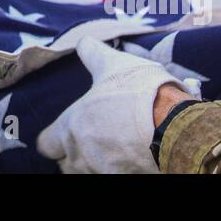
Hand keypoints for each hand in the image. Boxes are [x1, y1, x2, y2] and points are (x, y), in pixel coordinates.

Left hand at [37, 36, 197, 173]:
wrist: (175, 124)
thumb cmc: (140, 92)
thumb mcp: (114, 64)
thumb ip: (93, 54)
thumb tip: (83, 41)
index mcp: (70, 127)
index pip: (45, 144)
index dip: (54, 137)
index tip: (68, 131)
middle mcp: (80, 154)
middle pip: (64, 163)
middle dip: (73, 155)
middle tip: (91, 141)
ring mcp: (99, 172)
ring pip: (85, 172)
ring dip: (93, 164)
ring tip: (110, 150)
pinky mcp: (122, 179)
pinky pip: (108, 177)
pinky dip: (115, 170)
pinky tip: (127, 159)